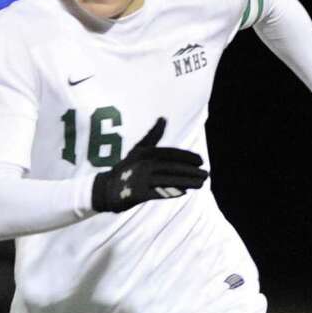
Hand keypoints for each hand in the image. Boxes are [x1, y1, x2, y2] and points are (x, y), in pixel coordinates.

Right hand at [90, 118, 207, 212]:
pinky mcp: (137, 194)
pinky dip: (170, 192)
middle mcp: (142, 165)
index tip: (201, 161)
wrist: (106, 189)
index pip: (170, 153)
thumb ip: (153, 135)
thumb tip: (163, 118)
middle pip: (171, 167)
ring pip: (168, 180)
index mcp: (144, 153)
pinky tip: (183, 192)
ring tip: (200, 184)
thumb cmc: (126, 168)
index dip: (186, 157)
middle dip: (190, 171)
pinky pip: (157, 193)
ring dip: (186, 182)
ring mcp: (139, 180)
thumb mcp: (138, 149)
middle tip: (206, 174)